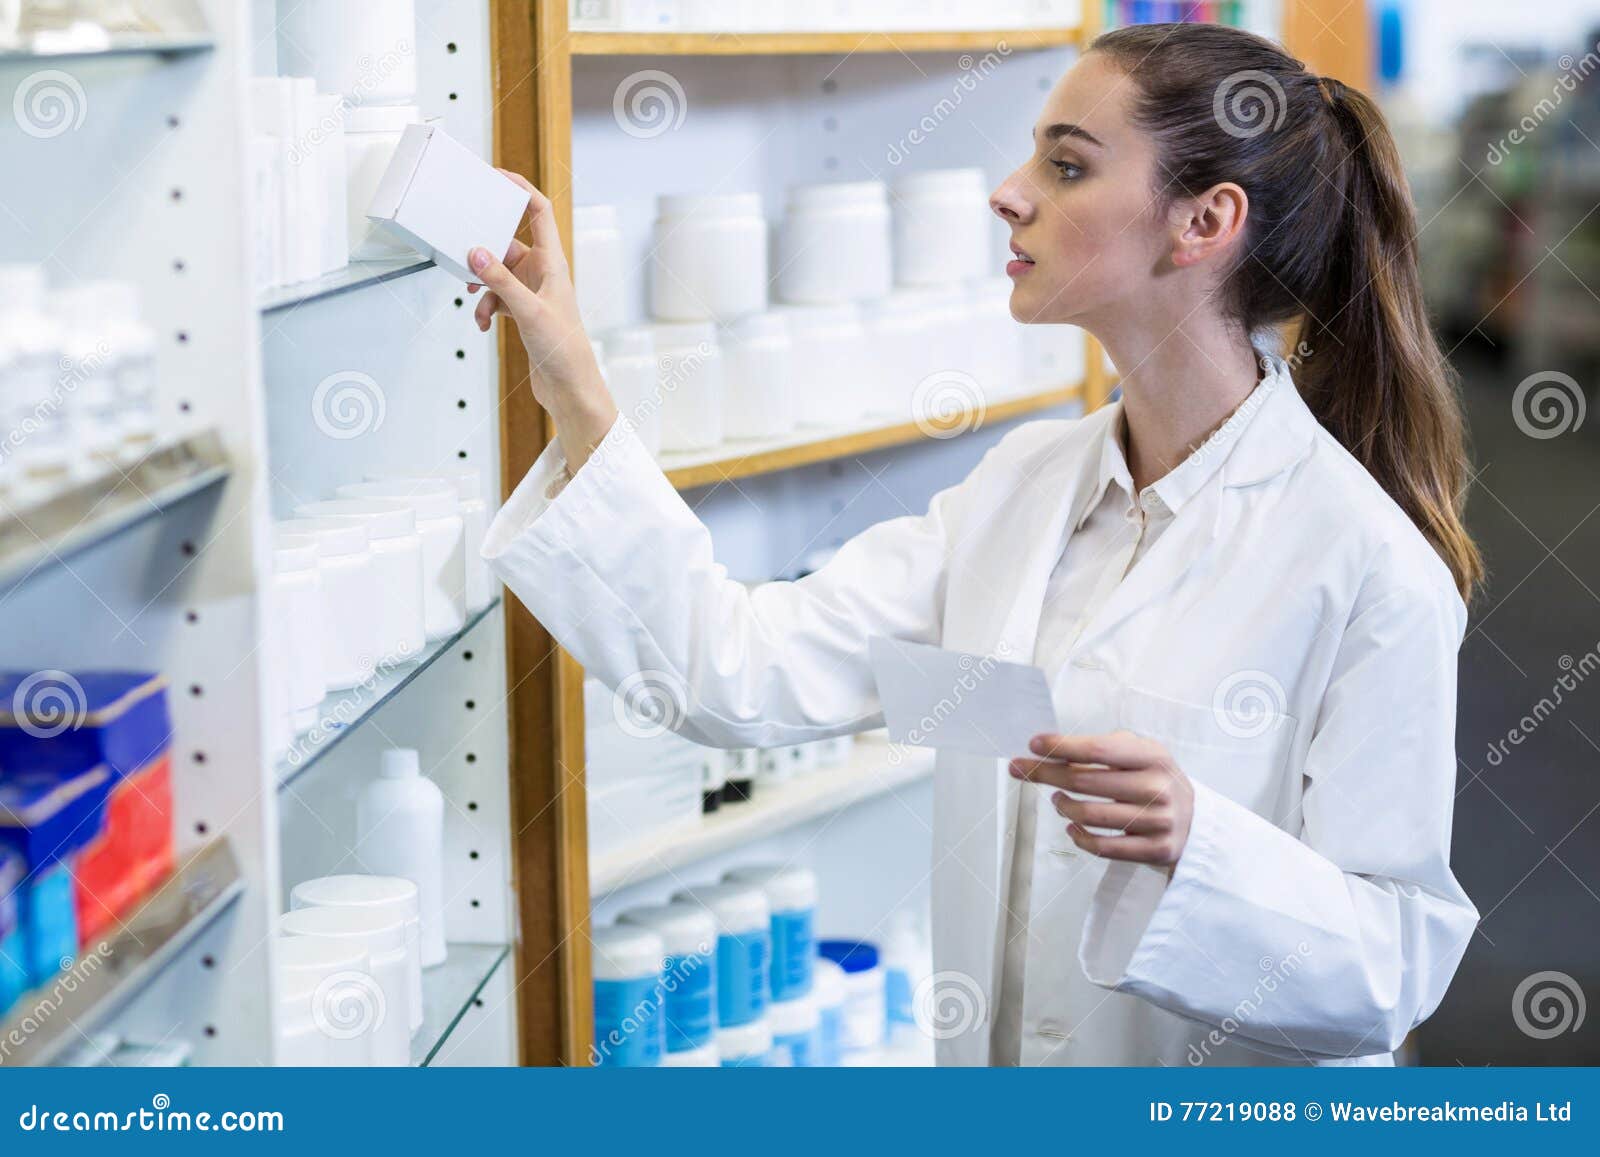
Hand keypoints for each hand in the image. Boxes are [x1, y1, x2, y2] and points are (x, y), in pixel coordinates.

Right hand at [466, 171, 616, 467]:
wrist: (570, 388)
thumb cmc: (564, 350)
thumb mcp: (527, 311)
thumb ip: (499, 280)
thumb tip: (475, 251)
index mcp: (552, 263)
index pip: (538, 211)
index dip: (519, 189)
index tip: (495, 176)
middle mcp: (543, 273)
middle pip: (508, 242)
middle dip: (485, 247)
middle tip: (463, 245)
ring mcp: (533, 293)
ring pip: (498, 273)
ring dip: (482, 283)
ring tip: (472, 295)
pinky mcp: (525, 312)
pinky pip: (497, 298)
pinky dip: (485, 308)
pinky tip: (482, 324)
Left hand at [1009, 730, 1192, 872]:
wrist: (1196, 822)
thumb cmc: (1154, 781)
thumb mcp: (1141, 755)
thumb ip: (1105, 749)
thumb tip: (1052, 750)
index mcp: (1153, 757)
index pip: (1099, 749)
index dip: (1062, 746)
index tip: (1033, 744)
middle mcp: (1157, 788)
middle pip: (1086, 782)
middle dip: (1045, 774)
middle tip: (1020, 769)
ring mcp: (1158, 821)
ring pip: (1089, 815)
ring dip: (1062, 806)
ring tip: (1057, 799)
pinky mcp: (1156, 850)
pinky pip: (1103, 847)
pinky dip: (1078, 837)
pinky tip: (1071, 827)